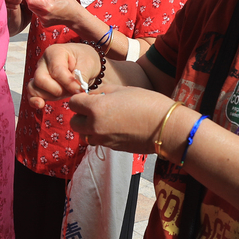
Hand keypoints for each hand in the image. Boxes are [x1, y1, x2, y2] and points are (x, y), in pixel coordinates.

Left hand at [23, 0, 93, 29]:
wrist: (74, 16)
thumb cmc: (68, 3)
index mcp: (46, 6)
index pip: (30, 1)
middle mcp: (44, 15)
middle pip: (30, 6)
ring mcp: (44, 21)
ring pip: (34, 10)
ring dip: (37, 5)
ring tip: (48, 3)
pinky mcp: (44, 24)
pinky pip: (38, 15)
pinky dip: (40, 10)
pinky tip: (49, 9)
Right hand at [26, 43, 101, 107]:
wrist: (86, 65)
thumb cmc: (86, 61)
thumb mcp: (89, 64)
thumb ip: (82, 76)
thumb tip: (76, 90)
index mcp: (55, 52)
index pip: (57, 70)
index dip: (68, 83)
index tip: (79, 89)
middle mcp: (43, 62)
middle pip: (40, 79)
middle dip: (57, 90)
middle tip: (71, 91)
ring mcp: (39, 74)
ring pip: (34, 88)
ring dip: (50, 96)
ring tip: (65, 94)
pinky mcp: (39, 86)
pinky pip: (31, 94)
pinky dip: (34, 101)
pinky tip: (41, 104)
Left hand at [68, 87, 182, 153]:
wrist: (166, 127)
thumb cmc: (147, 103)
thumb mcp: (122, 90)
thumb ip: (102, 93)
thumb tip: (92, 97)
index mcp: (95, 109)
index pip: (72, 104)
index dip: (80, 99)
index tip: (88, 98)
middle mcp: (95, 126)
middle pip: (74, 123)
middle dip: (80, 115)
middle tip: (94, 109)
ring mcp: (103, 140)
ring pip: (84, 135)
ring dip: (89, 127)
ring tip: (105, 119)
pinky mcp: (112, 148)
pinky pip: (98, 141)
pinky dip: (101, 135)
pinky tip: (116, 127)